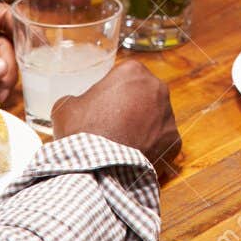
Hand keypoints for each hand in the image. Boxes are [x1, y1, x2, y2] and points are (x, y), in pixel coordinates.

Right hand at [53, 58, 180, 167]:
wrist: (97, 168)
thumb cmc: (82, 131)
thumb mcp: (66, 107)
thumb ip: (78, 99)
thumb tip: (80, 106)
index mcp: (133, 72)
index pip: (122, 77)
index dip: (110, 93)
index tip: (100, 108)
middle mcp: (157, 89)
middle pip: (143, 95)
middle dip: (130, 108)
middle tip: (111, 126)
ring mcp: (169, 116)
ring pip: (154, 119)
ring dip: (141, 128)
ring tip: (121, 145)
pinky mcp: (174, 142)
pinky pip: (161, 142)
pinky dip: (150, 149)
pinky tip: (132, 157)